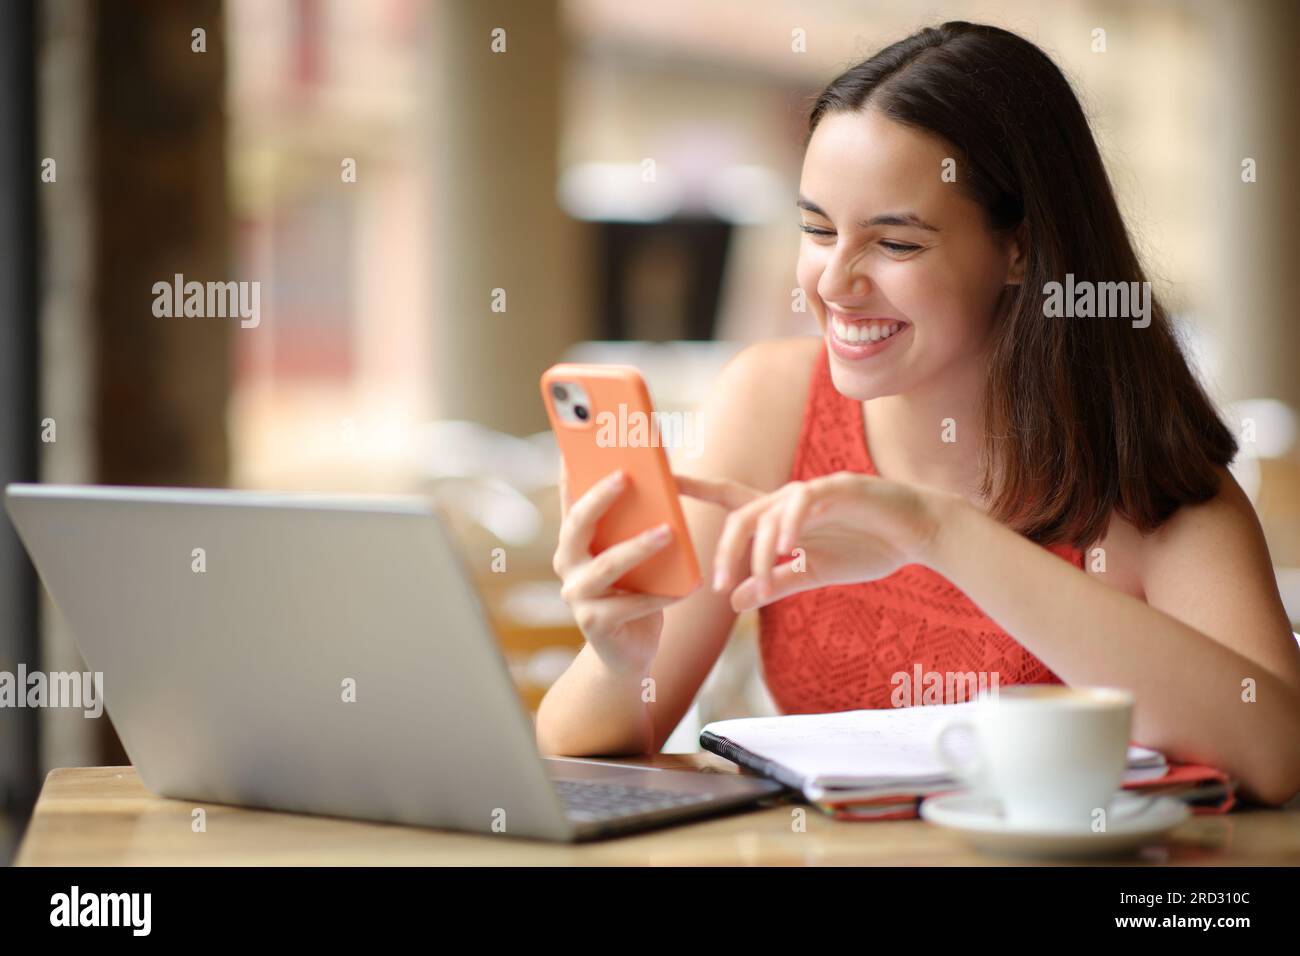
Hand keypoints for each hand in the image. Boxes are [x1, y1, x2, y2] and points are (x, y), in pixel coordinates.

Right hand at [551, 462, 696, 674]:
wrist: (628, 653)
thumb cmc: (635, 593)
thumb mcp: (635, 554)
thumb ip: (634, 525)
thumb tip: (658, 484)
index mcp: (575, 541)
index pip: (571, 498)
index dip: (572, 469)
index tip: (580, 440)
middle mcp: (568, 564)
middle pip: (578, 524)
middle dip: (601, 497)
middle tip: (627, 475)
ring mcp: (577, 596)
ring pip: (607, 565)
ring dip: (638, 547)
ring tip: (668, 531)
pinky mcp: (595, 624)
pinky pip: (631, 604)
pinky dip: (661, 595)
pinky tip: (686, 586)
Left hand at [678, 471, 949, 612]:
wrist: (922, 534)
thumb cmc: (870, 546)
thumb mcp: (815, 573)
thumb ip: (775, 583)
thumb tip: (733, 601)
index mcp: (783, 515)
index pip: (732, 498)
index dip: (698, 488)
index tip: (665, 480)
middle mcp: (792, 498)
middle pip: (742, 514)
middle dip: (725, 550)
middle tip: (719, 585)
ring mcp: (815, 491)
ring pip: (769, 513)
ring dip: (758, 551)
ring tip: (758, 583)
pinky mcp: (841, 488)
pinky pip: (805, 501)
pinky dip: (791, 523)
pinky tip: (788, 546)